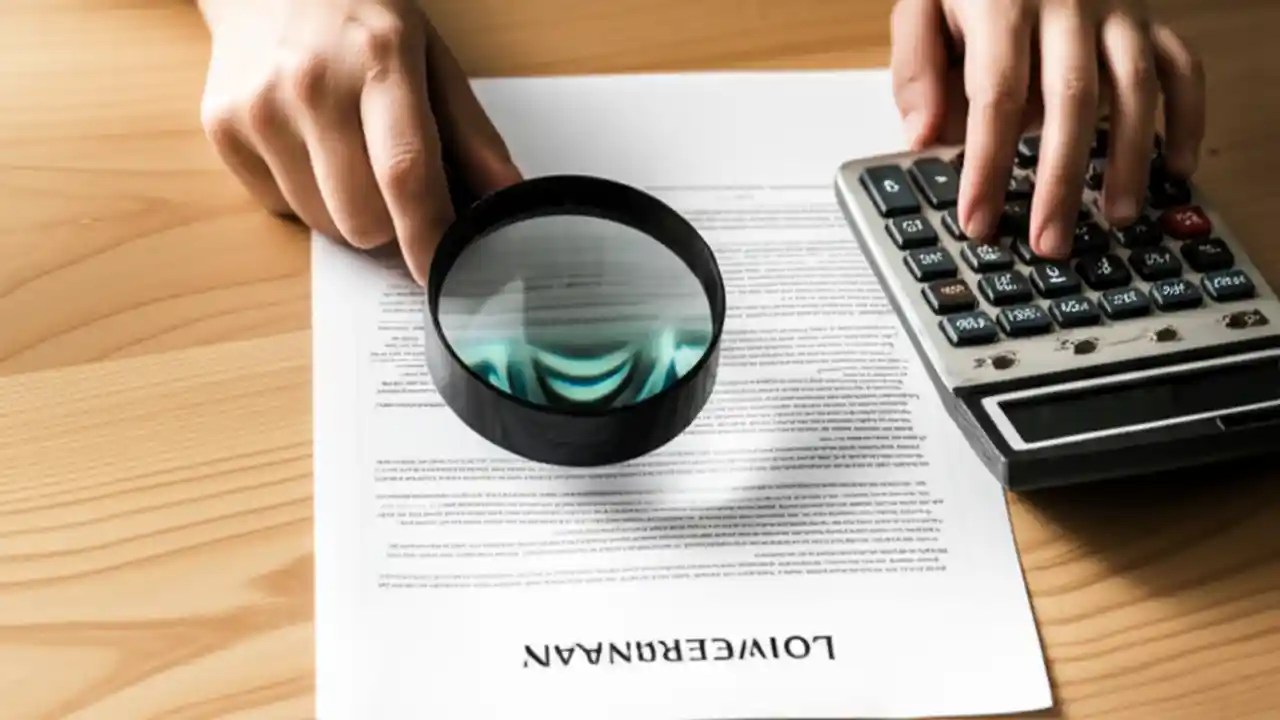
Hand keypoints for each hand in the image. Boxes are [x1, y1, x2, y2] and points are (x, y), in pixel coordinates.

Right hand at [196, 0, 521, 283]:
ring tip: (348, 152)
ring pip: (323, 224)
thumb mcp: (431, 54)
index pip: (406, 175)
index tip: (446, 273)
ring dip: (348, 211)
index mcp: (379, 59)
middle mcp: (312, 86)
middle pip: (362, 220)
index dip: (429, 237)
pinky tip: (307, 142)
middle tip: (396, 186)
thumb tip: (507, 200)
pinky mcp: (221, 128)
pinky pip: (281, 207)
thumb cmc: (358, 15)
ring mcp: (258, 109)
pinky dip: (305, 194)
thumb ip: (471, 133)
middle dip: (391, 226)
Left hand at [890, 0, 1205, 258]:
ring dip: (1129, 159)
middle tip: (1049, 240)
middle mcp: (1068, 4)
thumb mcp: (923, 5)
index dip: (987, 164)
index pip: (997, 96)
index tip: (978, 220)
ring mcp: (1115, 10)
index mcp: (1004, 4)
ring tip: (1117, 217)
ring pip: (1135, 88)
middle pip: (1071, 101)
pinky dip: (1186, 117)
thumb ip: (916, 68)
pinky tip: (1175, 167)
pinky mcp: (1148, 17)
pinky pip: (1181, 66)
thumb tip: (922, 139)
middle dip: (1061, 180)